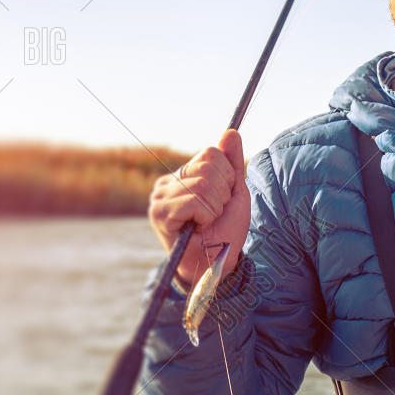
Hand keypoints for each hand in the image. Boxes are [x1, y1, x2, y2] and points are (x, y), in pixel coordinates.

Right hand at [148, 129, 248, 287]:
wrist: (217, 263)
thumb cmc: (225, 231)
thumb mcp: (234, 192)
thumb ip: (232, 163)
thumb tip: (231, 131)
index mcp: (183, 175)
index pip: (211, 153)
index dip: (227, 178)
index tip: (222, 199)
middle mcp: (167, 182)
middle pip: (208, 166)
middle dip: (223, 193)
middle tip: (214, 214)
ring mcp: (160, 197)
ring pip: (204, 184)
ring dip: (215, 207)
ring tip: (207, 222)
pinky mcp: (160, 213)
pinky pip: (195, 200)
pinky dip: (206, 215)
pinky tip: (199, 227)